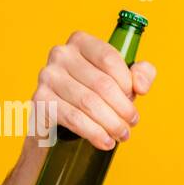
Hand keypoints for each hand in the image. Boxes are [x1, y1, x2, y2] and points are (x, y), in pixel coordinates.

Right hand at [31, 30, 156, 150]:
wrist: (61, 117)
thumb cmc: (97, 93)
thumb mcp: (124, 79)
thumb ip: (142, 73)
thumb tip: (141, 86)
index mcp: (81, 42)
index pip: (109, 58)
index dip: (127, 82)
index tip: (134, 98)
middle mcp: (61, 54)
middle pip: (102, 84)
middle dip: (123, 108)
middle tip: (132, 123)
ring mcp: (48, 77)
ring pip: (89, 103)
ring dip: (111, 123)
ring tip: (122, 135)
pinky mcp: (41, 101)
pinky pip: (73, 118)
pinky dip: (94, 133)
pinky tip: (106, 142)